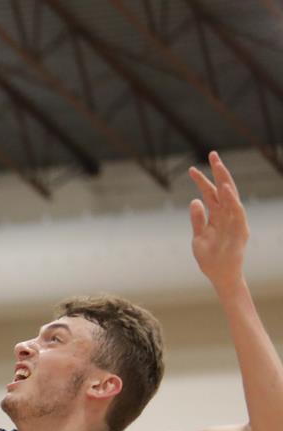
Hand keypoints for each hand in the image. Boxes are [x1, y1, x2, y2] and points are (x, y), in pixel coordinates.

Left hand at [189, 151, 248, 288]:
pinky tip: (224, 189)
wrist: (220, 275)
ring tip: (218, 168)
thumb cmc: (210, 257)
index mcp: (216, 216)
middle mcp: (226, 216)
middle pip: (223, 190)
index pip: (209, 193)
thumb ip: (197, 220)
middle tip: (212, 154)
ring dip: (224, 182)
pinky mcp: (239, 230)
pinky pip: (235, 212)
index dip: (203, 180)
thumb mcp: (198, 237)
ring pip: (230, 198)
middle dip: (218, 172)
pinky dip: (231, 200)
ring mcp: (233, 222)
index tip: (192, 168)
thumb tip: (194, 201)